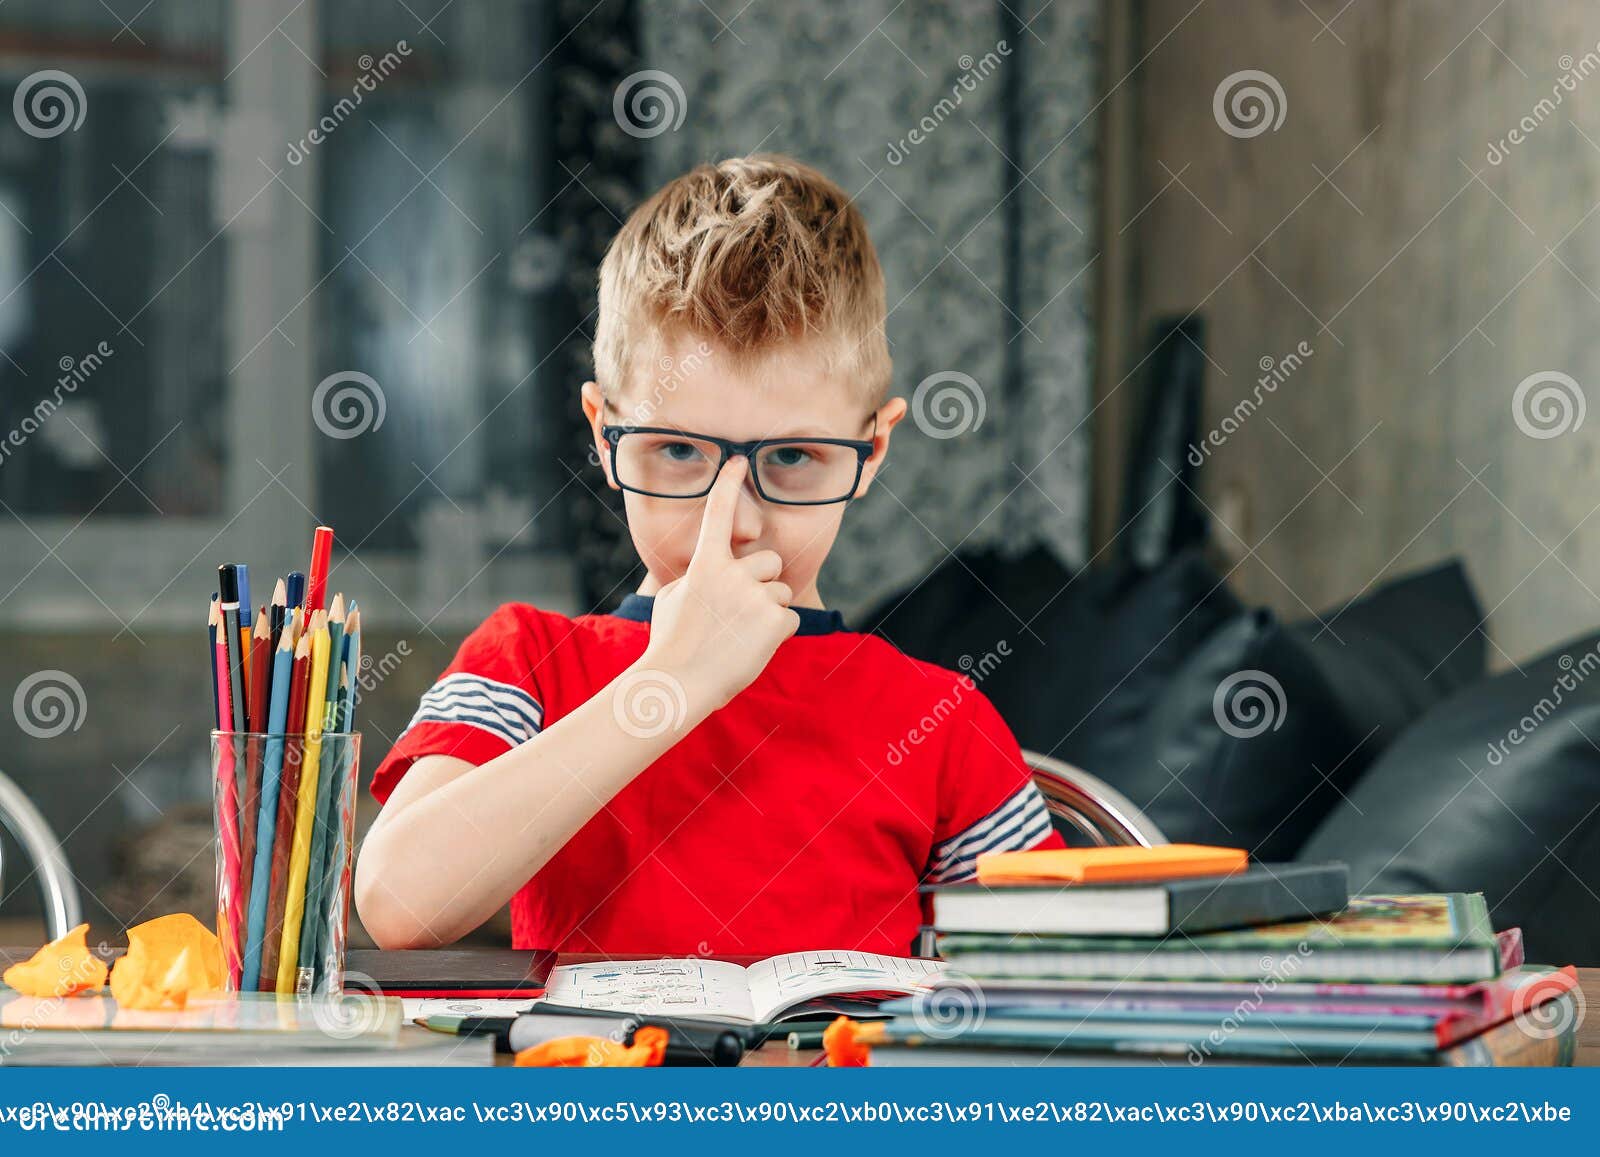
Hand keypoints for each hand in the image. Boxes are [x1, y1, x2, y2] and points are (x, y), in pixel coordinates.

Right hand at [640, 456, 799, 708]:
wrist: (679, 682)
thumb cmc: (672, 643)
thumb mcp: (673, 599)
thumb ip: (697, 576)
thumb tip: (711, 571)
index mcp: (705, 564)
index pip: (718, 513)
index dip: (729, 483)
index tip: (738, 460)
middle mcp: (733, 573)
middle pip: (768, 562)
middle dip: (762, 583)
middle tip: (739, 613)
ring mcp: (755, 596)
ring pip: (780, 592)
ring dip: (768, 612)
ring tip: (740, 635)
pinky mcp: (775, 621)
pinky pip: (789, 618)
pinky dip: (776, 635)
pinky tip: (751, 647)